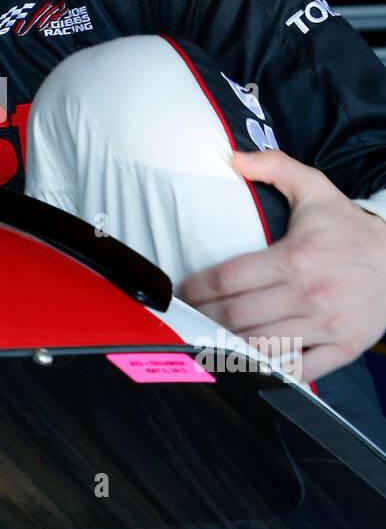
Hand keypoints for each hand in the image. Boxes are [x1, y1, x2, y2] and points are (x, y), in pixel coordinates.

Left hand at [177, 149, 385, 381]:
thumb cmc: (348, 227)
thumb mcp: (315, 189)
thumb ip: (274, 166)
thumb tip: (233, 157)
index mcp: (294, 258)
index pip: (228, 279)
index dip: (196, 289)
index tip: (181, 293)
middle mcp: (308, 294)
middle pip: (237, 316)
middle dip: (203, 319)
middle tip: (186, 318)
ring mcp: (326, 325)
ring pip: (262, 347)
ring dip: (229, 346)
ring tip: (208, 340)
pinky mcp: (343, 348)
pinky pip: (298, 370)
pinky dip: (271, 371)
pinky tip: (249, 364)